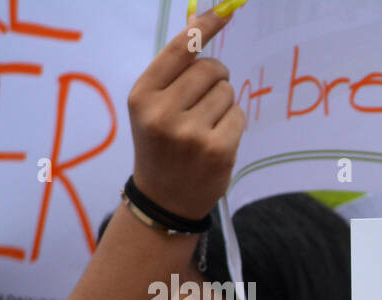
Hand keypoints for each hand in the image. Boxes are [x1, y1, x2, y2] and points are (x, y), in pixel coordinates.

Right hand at [127, 5, 245, 219]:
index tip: (226, 9)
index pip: (180, 49)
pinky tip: (217, 139)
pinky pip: (239, 116)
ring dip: (224, 103)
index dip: (205, 27)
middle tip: (206, 96)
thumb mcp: (151, 107)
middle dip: (215, 77)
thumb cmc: (161, 145)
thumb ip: (173, 72)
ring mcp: (192, 133)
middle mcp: (163, 112)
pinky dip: (233, 123)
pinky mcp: (218, 150)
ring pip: (227, 92)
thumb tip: (200, 27)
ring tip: (206, 124)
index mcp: (142, 95)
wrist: (164, 199)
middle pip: (210, 69)